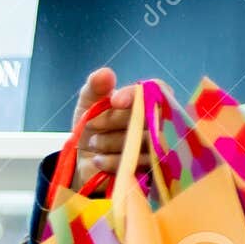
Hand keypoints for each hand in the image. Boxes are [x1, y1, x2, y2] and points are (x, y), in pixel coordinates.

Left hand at [69, 67, 175, 189]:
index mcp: (149, 100)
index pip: (156, 89)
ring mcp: (159, 146)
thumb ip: (95, 87)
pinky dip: (113, 161)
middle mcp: (160, 121)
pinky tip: (99, 159)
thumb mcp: (89, 104)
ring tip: (94, 143)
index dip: (136, 95)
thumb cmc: (93, 126)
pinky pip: (139, 164)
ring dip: (111, 141)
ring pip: (144, 141)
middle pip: (149, 116)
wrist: (85, 161)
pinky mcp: (152, 170)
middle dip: (114, 120)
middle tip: (92, 125)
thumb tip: (104, 73)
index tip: (113, 101)